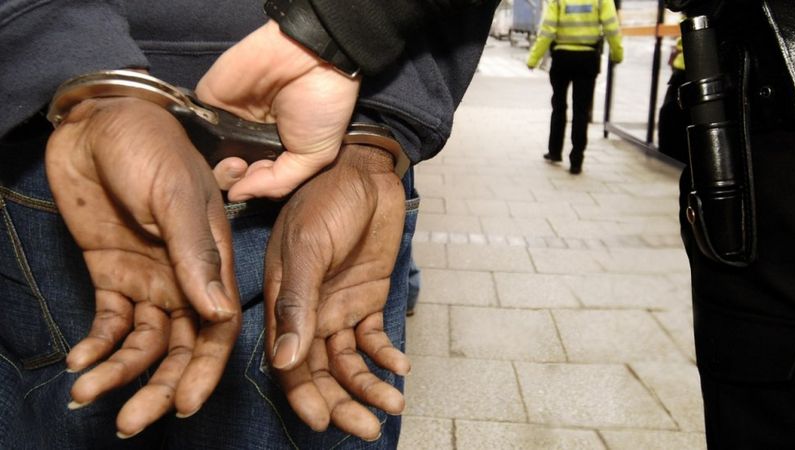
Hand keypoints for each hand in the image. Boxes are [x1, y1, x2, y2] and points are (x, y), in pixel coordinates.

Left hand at [46, 97, 241, 437]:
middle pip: (180, 346)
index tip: (185, 404)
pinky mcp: (113, 275)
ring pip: (142, 342)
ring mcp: (149, 279)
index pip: (218, 327)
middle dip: (160, 386)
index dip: (205, 369)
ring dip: (119, 372)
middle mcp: (185, 278)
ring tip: (88, 394)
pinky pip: (109, 322)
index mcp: (213, 260)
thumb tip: (220, 314)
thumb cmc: (149, 149)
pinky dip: (96, 345)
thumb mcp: (175, 197)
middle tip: (133, 420)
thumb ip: (196, 254)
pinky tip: (79, 362)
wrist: (97, 124)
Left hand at [197, 21, 360, 199]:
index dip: (254, 187)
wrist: (309, 58)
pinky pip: (197, 128)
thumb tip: (238, 197)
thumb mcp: (314, 156)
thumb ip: (278, 182)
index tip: (261, 180)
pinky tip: (220, 141)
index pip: (254, 179)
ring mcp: (228, 118)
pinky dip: (202, 140)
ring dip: (218, 166)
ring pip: (209, 155)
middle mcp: (250, 136)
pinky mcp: (210, 100)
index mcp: (277, 149)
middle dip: (233, 180)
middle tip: (245, 169)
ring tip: (236, 160)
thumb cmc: (322, 106)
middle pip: (228, 171)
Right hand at [263, 144, 409, 439]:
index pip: (288, 361)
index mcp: (284, 300)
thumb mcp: (308, 248)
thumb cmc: (328, 199)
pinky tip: (400, 366)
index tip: (323, 421)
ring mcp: (339, 307)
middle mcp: (309, 311)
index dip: (304, 394)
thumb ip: (297, 304)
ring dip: (369, 386)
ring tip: (394, 403)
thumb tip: (285, 361)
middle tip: (367, 429)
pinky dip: (386, 356)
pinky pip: (374, 338)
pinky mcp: (367, 299)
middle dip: (342, 402)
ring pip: (350, 362)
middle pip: (321, 371)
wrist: (367, 169)